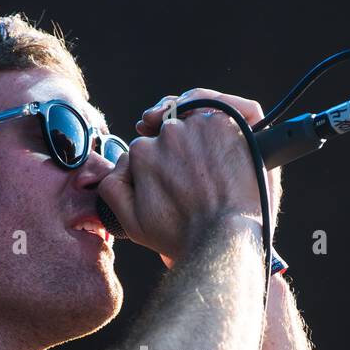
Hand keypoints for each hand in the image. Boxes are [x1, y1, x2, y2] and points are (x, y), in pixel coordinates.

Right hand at [97, 92, 270, 266]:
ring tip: (202, 144)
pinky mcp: (233, 124)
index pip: (151, 145)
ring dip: (200, 122)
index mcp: (145, 152)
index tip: (172, 177)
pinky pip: (235, 105)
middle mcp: (171, 133)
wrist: (222, 243)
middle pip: (175, 129)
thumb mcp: (133, 223)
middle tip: (191, 172)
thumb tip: (120, 166)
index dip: (162, 160)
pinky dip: (230, 106)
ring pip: (201, 116)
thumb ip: (114, 190)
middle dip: (179, 145)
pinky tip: (230, 119)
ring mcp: (204, 125)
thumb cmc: (181, 239)